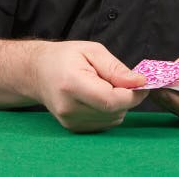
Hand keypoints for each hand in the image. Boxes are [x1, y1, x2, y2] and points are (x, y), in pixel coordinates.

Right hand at [31, 41, 147, 132]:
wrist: (37, 72)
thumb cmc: (64, 57)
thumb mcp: (91, 51)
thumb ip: (115, 68)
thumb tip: (139, 82)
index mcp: (72, 84)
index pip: (110, 100)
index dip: (132, 95)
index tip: (141, 83)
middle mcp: (69, 108)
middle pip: (114, 111)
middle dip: (126, 96)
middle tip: (119, 79)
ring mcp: (70, 121)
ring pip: (113, 119)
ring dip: (118, 104)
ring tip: (103, 86)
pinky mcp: (74, 128)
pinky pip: (105, 123)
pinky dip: (109, 111)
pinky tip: (97, 97)